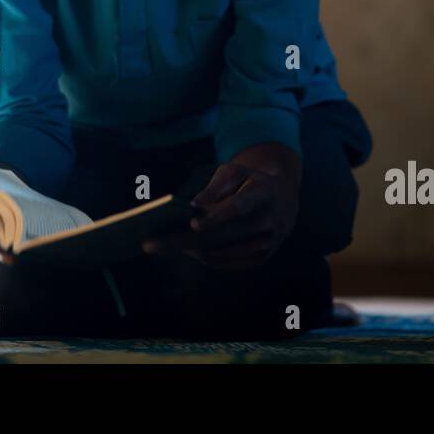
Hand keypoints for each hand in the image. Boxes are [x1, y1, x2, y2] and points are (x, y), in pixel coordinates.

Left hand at [141, 142, 301, 268]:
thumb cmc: (250, 181)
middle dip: (182, 242)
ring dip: (188, 249)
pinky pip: (223, 261)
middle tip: (150, 245)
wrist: (283, 199)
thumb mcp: (235, 171)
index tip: (193, 224)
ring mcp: (266, 245)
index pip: (239, 208)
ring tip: (161, 243)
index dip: (217, 217)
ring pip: (218, 252)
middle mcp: (269, 223)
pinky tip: (184, 248)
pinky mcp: (260, 259)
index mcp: (264, 195)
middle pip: (220, 237)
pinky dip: (202, 255)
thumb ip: (215, 186)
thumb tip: (194, 207)